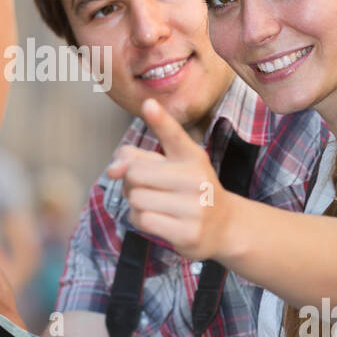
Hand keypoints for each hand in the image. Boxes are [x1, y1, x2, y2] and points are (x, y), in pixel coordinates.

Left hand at [106, 97, 234, 260]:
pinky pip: (141, 220)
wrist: (222, 225)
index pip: (173, 135)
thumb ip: (136, 156)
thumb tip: (113, 169)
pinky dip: (140, 219)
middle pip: (134, 174)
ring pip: (136, 198)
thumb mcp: (170, 165)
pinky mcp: (187, 232)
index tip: (148, 104)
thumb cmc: (188, 190)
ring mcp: (194, 206)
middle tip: (147, 187)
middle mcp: (196, 178)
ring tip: (154, 203)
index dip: (159, 119)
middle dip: (131, 182)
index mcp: (192, 156)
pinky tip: (157, 219)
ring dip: (135, 203)